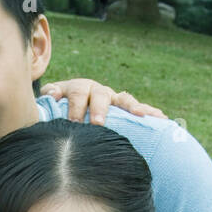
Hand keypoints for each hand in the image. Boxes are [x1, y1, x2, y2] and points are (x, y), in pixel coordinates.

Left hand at [42, 78, 166, 124]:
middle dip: (100, 109)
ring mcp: (113, 98)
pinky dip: (150, 112)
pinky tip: (162, 119)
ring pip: (124, 99)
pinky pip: (139, 108)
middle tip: (98, 123)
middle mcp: (98, 90)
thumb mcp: (49, 103)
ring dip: (132, 107)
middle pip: (101, 95)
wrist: (67, 104)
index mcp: (78, 88)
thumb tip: (52, 96)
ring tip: (141, 115)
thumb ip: (49, 97)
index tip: (75, 122)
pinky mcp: (124, 108)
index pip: (78, 93)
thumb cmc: (57, 109)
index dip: (76, 106)